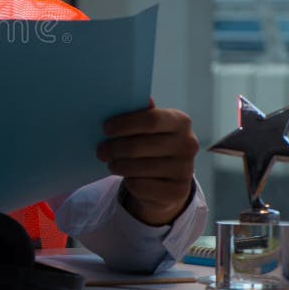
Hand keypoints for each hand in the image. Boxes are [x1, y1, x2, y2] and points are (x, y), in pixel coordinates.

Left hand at [96, 104, 198, 225]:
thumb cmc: (153, 145)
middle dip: (114, 148)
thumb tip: (138, 97)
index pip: (150, 120)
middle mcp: (188, 145)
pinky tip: (127, 177)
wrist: (169, 180)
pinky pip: (141, 186)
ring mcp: (185, 170)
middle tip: (101, 151)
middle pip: (139, 145)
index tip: (105, 129)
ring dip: (118, 165)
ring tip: (111, 163)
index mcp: (181, 122)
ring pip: (137, 167)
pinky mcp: (177, 192)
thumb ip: (142, 113)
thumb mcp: (151, 127)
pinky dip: (129, 182)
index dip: (124, 124)